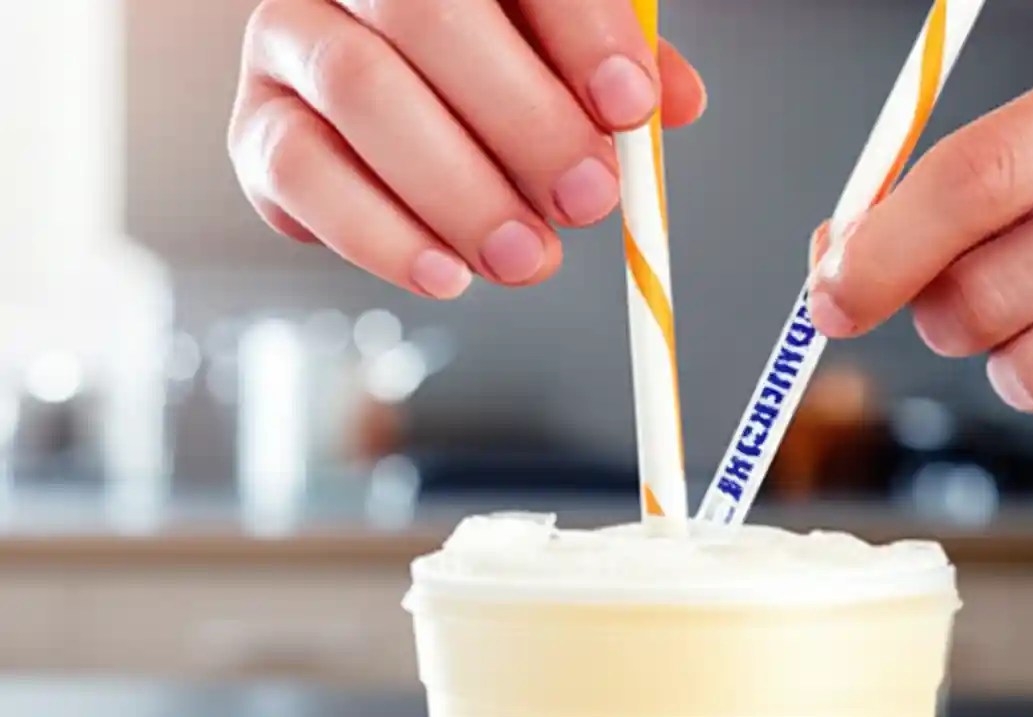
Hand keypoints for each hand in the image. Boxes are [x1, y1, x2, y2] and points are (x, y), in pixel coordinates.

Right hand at [228, 0, 704, 298]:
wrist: (375, 94)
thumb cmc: (487, 73)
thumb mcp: (559, 55)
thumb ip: (613, 67)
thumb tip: (675, 102)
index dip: (580, 32)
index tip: (631, 108)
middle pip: (426, 14)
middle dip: (523, 118)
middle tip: (589, 199)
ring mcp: (292, 40)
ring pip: (361, 92)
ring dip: (458, 189)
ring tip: (527, 256)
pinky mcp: (255, 126)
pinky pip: (302, 175)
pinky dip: (381, 235)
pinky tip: (447, 274)